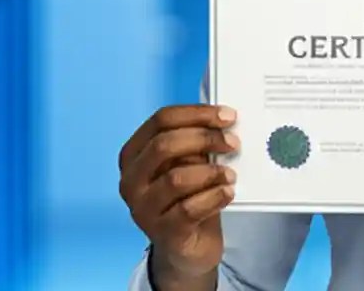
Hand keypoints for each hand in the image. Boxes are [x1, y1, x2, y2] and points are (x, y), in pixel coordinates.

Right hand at [118, 104, 241, 283]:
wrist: (187, 248)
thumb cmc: (187, 198)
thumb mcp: (188, 165)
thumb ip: (195, 143)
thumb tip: (222, 120)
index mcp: (134, 155)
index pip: (160, 120)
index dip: (196, 114)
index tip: (227, 116)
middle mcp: (131, 181)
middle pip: (163, 145)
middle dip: (204, 139)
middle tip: (232, 142)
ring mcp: (143, 209)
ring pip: (176, 178)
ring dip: (210, 172)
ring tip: (230, 175)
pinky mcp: (162, 233)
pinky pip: (189, 209)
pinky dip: (213, 197)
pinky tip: (227, 193)